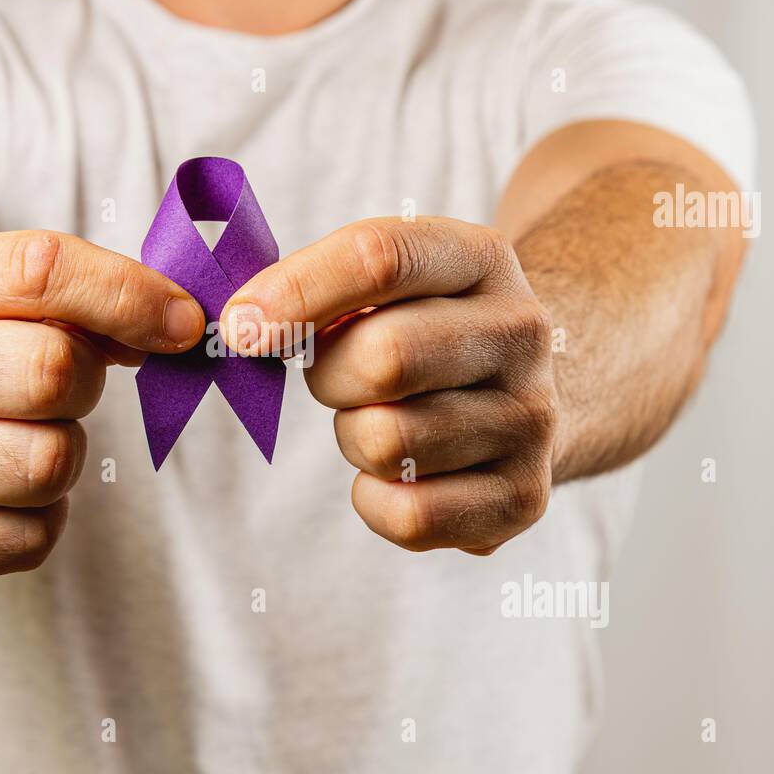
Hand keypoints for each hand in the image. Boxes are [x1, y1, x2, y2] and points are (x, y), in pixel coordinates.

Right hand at [0, 230, 203, 593]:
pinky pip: (34, 537)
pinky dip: (43, 516)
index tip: (182, 322)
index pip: (41, 269)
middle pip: (51, 373)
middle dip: (86, 382)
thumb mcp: (0, 293)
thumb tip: (176, 325)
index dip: (130, 295)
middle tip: (65, 386)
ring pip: (48, 463)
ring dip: (66, 453)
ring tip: (27, 436)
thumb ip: (86, 291)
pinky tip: (5, 490)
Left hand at [221, 217, 557, 554]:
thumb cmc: (421, 329)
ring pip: (385, 441)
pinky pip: (409, 516)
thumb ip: (314, 284)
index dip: (295, 292)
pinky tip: (397, 474)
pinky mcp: (525, 498)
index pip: (379, 258)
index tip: (242, 326)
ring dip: (354, 437)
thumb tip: (245, 326)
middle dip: (329, 376)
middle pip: (383, 358)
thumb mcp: (386, 280)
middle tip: (339, 378)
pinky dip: (375, 501)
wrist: (516, 393)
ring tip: (384, 419)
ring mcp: (531, 419)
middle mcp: (521, 332)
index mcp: (481, 258)